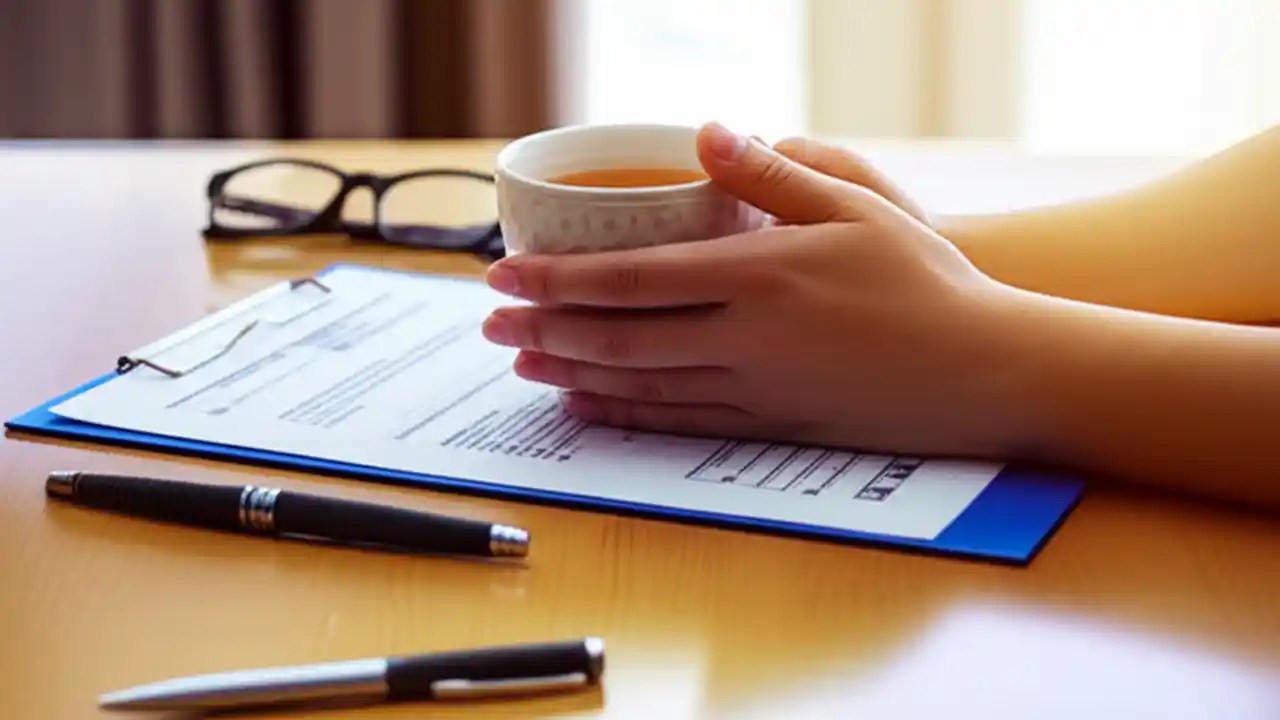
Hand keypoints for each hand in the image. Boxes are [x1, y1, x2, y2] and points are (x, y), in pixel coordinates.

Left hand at [480, 124, 1034, 456]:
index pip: (631, 278)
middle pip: (619, 337)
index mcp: (757, 274)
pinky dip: (624, 413)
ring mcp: (754, 388)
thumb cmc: (925, 280)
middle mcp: (743, 337)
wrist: (986, 371)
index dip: (558, 281)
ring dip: (571, 372)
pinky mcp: (770, 423)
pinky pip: (678, 421)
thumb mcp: (855, 204)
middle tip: (489, 326)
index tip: (502, 279)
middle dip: (545, 330)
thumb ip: (771, 171)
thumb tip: (706, 132)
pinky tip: (589, 405)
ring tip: (521, 363)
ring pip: (639, 383)